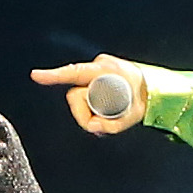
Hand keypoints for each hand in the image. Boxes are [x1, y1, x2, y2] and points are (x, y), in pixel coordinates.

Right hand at [30, 54, 148, 133]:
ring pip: (80, 96)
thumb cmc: (144, 101)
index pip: (75, 73)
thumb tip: (92, 127)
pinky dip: (91, 105)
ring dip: (89, 109)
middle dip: (83, 113)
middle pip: (76, 96)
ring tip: (108, 116)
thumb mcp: (130, 118)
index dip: (54, 76)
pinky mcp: (99, 71)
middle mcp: (100, 65)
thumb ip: (110, 126)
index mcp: (106, 71)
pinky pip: (86, 91)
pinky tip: (103, 112)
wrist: (157, 89)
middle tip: (99, 125)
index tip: (36, 76)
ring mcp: (99, 67)